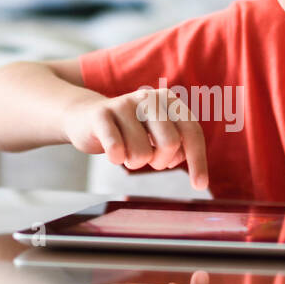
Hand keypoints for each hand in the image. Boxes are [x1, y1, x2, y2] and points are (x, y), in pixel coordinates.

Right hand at [62, 88, 208, 189]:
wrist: (85, 117)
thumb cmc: (128, 131)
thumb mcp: (157, 134)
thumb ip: (176, 144)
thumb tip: (183, 159)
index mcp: (168, 100)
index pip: (192, 132)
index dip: (198, 161)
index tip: (199, 186)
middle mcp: (149, 97)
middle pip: (170, 143)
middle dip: (160, 162)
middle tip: (148, 160)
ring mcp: (124, 104)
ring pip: (142, 153)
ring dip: (134, 162)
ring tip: (126, 152)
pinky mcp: (101, 114)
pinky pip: (117, 149)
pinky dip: (116, 158)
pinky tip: (112, 152)